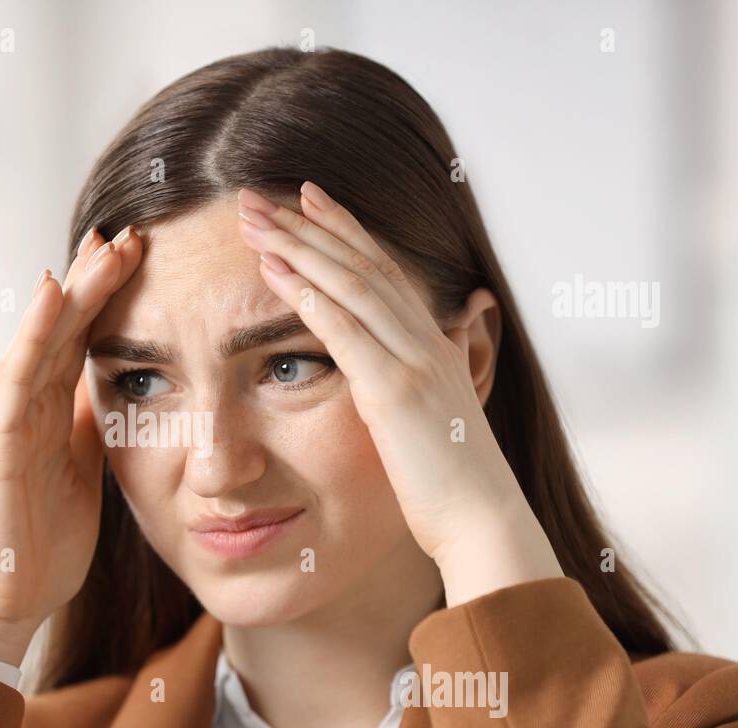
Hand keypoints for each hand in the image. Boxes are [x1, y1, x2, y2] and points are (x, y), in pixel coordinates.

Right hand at [0, 225, 143, 661]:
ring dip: (71, 292)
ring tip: (104, 246)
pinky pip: (14, 379)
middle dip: (93, 279)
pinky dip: (32, 336)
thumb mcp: (81, 470)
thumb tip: (117, 386)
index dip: (105, 297)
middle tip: (128, 232)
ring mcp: (4, 422)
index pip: (79, 341)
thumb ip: (88, 425)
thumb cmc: (40, 544)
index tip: (139, 254)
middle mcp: (21, 407)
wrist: (3, 603)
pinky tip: (52, 296)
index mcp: (46, 414)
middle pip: (61, 329)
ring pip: (39, 341)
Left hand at [235, 183, 560, 604]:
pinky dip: (309, 297)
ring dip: (298, 247)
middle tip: (259, 195)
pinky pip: (346, 332)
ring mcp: (413, 362)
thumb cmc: (454, 484)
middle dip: (307, 224)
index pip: (382, 271)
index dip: (342, 230)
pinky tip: (276, 272)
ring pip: (351, 285)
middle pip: (362, 263)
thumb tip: (452, 336)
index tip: (305, 199)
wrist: (483, 523)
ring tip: (254, 220)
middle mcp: (427, 341)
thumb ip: (438, 371)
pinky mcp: (395, 392)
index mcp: (434, 346)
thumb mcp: (443, 416)